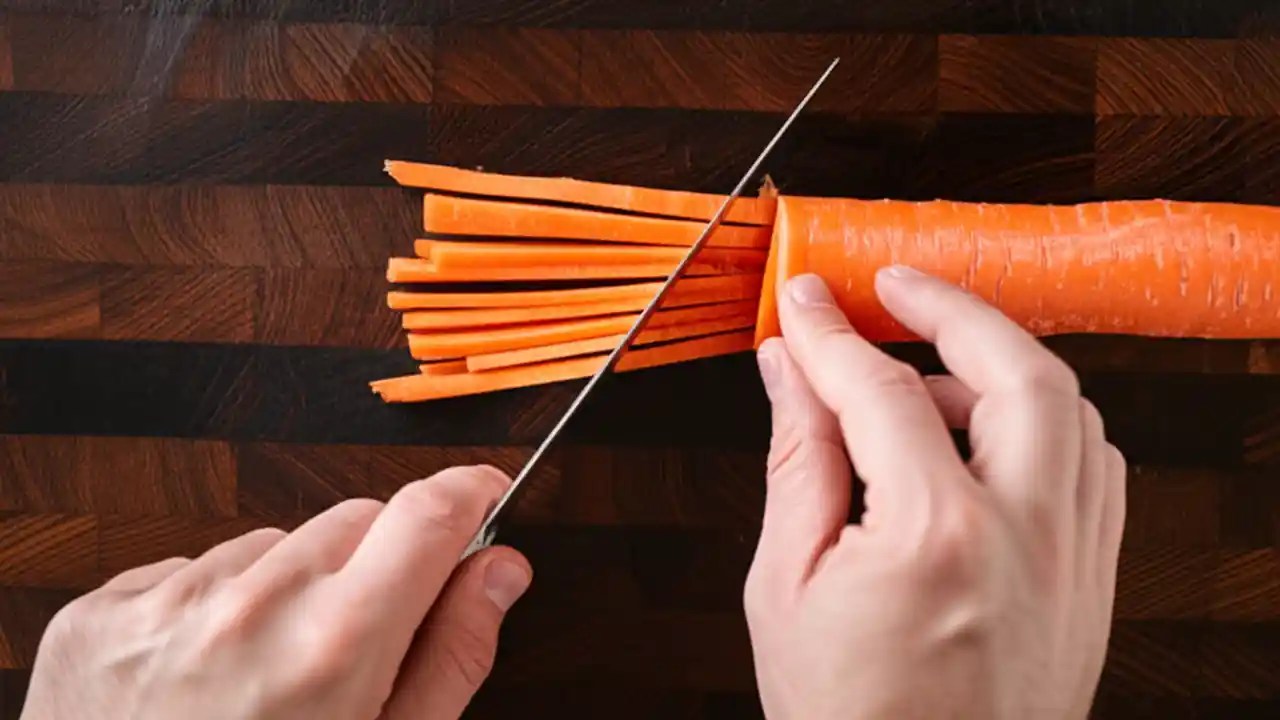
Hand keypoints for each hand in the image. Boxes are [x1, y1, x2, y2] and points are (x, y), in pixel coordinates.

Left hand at [22, 466, 531, 719]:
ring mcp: (166, 604)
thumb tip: (499, 570)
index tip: (483, 499)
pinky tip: (202, 681)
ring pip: (273, 546)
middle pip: (357, 519)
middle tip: (360, 648)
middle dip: (379, 563)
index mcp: (334, 648)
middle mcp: (250, 607)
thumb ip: (452, 658)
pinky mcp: (104, 611)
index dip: (471, 494)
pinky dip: (213, 610)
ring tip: (265, 681)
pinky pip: (191, 572)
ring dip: (289, 591)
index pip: (429, 513)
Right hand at [745, 269, 1124, 719]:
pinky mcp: (1092, 582)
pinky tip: (990, 434)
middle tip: (896, 286)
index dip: (833, 332)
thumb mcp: (787, 587)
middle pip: (1019, 370)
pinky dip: (1048, 425)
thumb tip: (790, 371)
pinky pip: (1094, 468)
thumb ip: (798, 461)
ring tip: (931, 372)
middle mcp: (1024, 538)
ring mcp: (1072, 561)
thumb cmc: (847, 718)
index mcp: (933, 538)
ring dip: (1003, 364)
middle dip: (953, 307)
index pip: (881, 389)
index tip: (806, 302)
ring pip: (1073, 411)